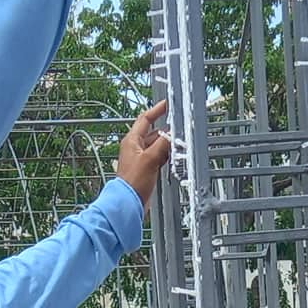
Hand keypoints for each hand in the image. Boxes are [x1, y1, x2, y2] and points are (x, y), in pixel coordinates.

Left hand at [115, 99, 170, 214]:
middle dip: (166, 132)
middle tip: (179, 131)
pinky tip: (173, 159)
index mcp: (132, 140)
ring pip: (157, 146)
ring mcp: (140, 159)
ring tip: (178, 146)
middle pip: (154, 133)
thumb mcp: (150, 158)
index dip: (156, 110)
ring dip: (167, 146)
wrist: (128, 203)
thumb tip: (172, 135)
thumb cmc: (133, 182)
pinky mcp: (146, 169)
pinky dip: (166, 156)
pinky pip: (158, 158)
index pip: (145, 119)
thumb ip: (162, 144)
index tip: (166, 104)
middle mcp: (135, 148)